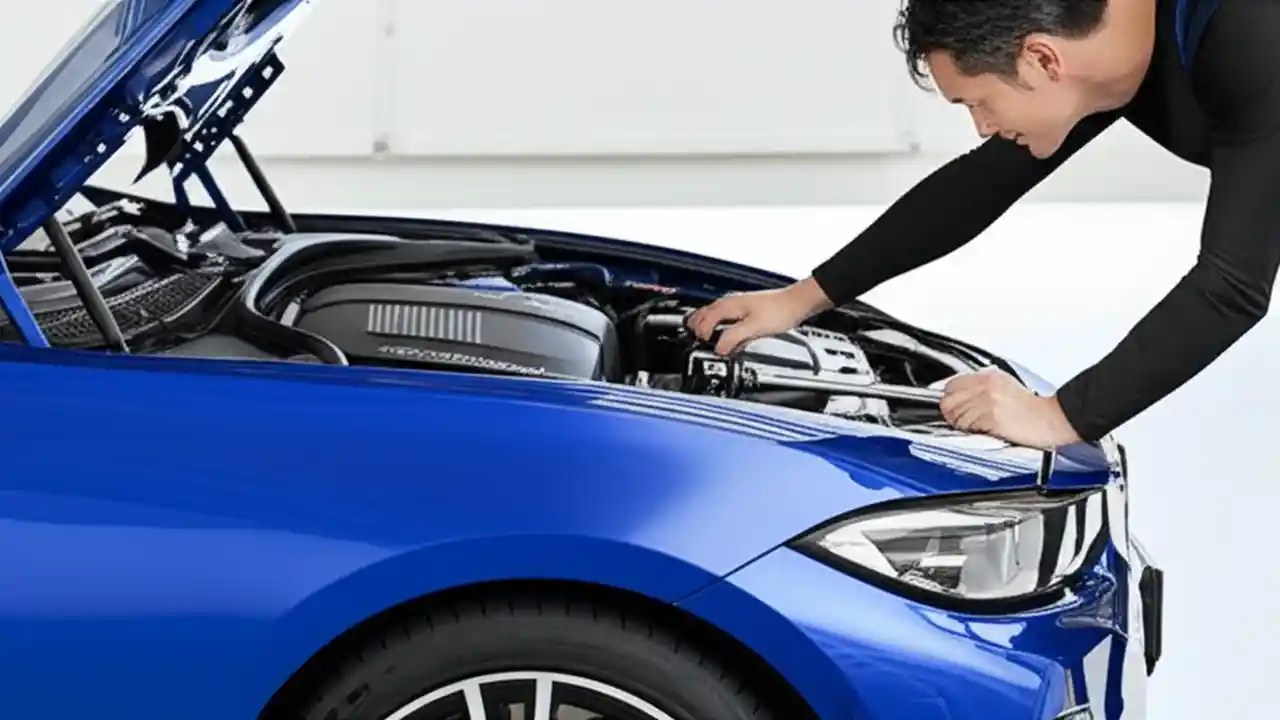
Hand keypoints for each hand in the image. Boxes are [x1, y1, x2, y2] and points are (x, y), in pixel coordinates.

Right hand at [685, 278, 832, 355]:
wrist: (797, 303)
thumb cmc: (780, 311)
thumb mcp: (754, 328)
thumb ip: (734, 338)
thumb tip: (719, 349)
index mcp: (728, 306)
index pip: (704, 321)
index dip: (701, 335)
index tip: (703, 346)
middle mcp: (729, 303)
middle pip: (702, 314)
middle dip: (696, 329)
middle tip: (697, 343)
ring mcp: (736, 306)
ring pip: (712, 316)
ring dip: (706, 327)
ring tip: (705, 340)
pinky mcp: (744, 311)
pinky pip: (724, 319)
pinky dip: (719, 328)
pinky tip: (725, 337)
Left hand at [939, 367, 1081, 448]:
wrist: (1051, 419)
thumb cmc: (1033, 408)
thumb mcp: (1006, 387)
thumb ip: (982, 388)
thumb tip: (961, 397)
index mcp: (989, 376)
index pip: (952, 384)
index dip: (949, 397)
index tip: (952, 406)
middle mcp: (986, 386)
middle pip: (949, 400)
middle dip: (951, 412)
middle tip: (959, 419)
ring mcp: (988, 402)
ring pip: (956, 415)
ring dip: (961, 424)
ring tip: (973, 426)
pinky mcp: (992, 418)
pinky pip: (969, 426)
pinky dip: (971, 430)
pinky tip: (982, 430)